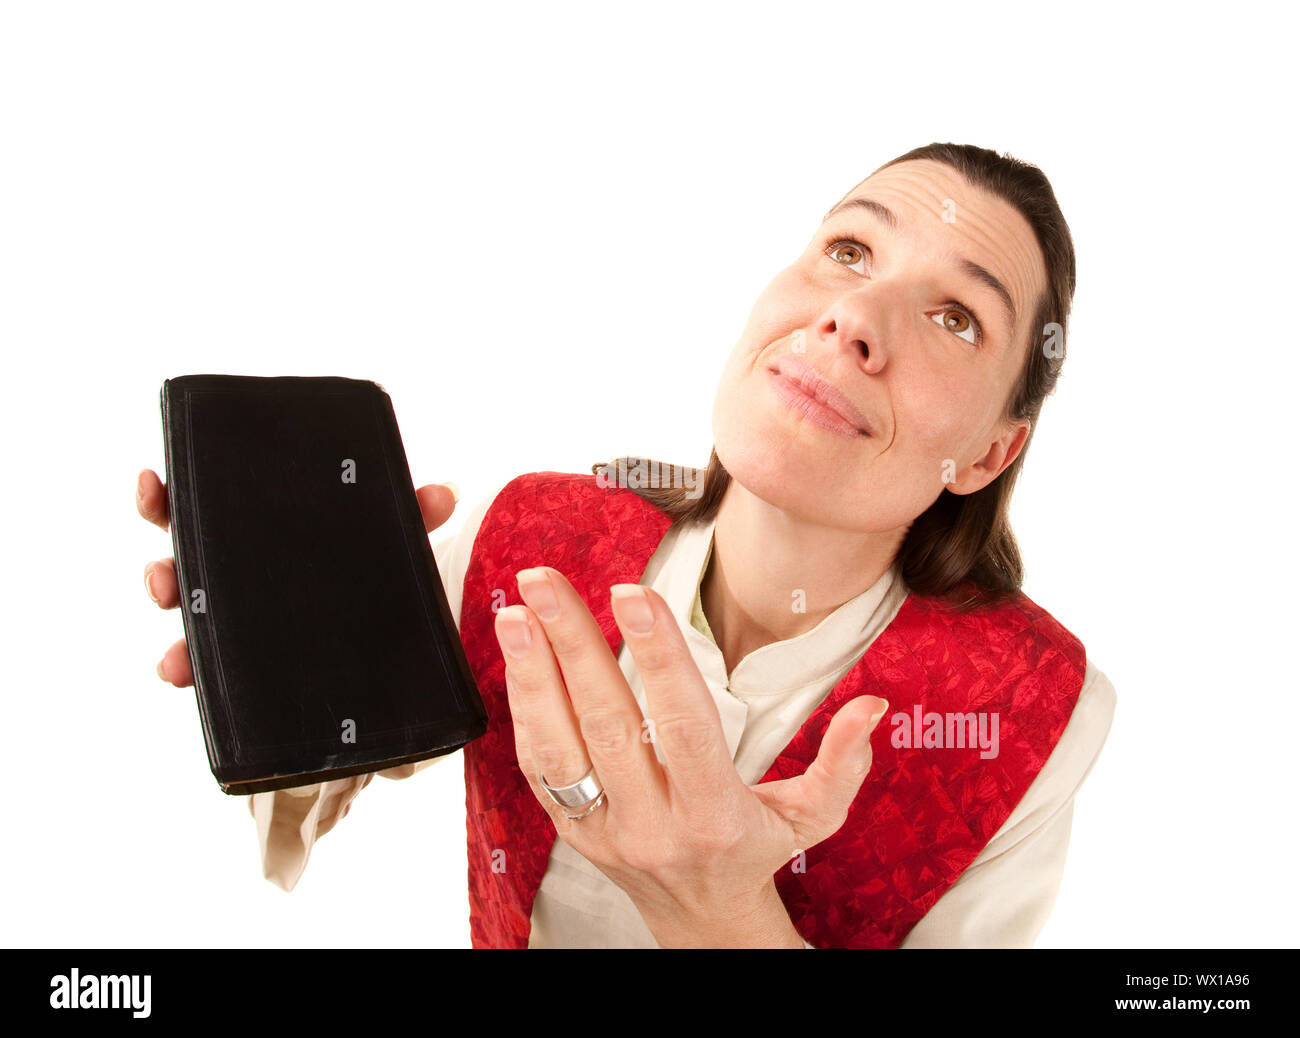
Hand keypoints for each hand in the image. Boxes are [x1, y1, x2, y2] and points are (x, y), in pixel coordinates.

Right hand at [136, 468, 461, 687]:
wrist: (386, 642)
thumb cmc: (369, 572)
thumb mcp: (387, 543)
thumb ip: (411, 516)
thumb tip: (445, 491)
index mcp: (259, 534)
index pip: (200, 509)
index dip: (166, 497)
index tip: (152, 481)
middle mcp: (236, 575)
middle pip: (180, 566)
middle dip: (163, 571)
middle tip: (164, 578)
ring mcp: (237, 621)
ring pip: (189, 623)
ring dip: (177, 642)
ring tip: (174, 656)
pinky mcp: (247, 665)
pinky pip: (208, 671)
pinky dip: (189, 673)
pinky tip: (182, 677)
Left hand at [494, 565, 889, 947]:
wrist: (701, 920)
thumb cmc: (755, 851)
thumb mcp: (814, 816)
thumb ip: (843, 761)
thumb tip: (872, 705)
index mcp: (715, 815)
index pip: (684, 725)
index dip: (658, 658)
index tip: (633, 596)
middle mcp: (653, 824)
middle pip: (608, 725)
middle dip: (574, 646)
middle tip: (546, 582)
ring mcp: (604, 830)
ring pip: (558, 748)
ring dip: (533, 674)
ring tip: (514, 611)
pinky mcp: (571, 830)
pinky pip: (537, 769)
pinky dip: (524, 709)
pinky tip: (518, 656)